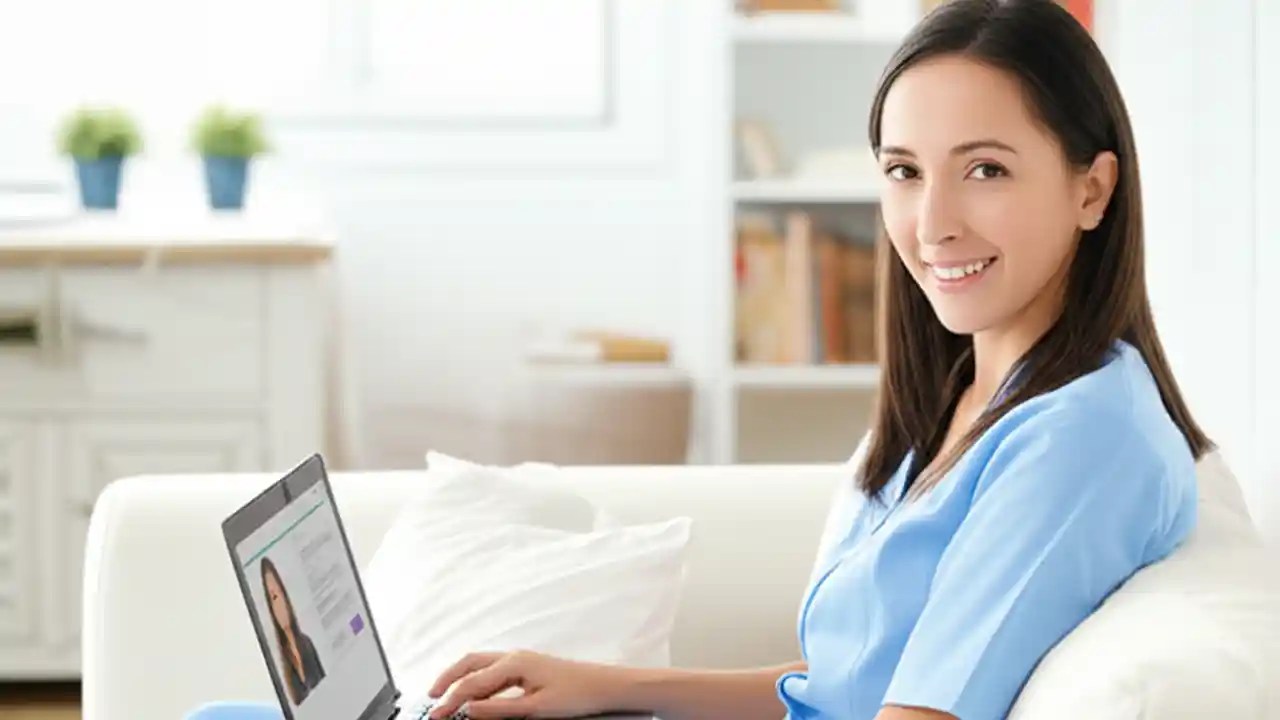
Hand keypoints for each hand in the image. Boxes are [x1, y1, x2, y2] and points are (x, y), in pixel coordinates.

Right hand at [427, 650, 623, 718]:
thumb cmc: (576, 693)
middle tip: (430, 697)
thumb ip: (499, 709)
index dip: (451, 700)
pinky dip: (477, 681)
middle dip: (448, 678)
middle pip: (470, 663)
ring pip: (480, 665)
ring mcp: (520, 660)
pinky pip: (493, 671)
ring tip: (445, 693)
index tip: (436, 715)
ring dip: (461, 677)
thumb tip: (470, 709)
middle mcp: (514, 657)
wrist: (604, 686)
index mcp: (514, 663)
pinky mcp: (527, 668)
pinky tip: (475, 695)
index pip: (472, 682)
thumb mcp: (535, 708)